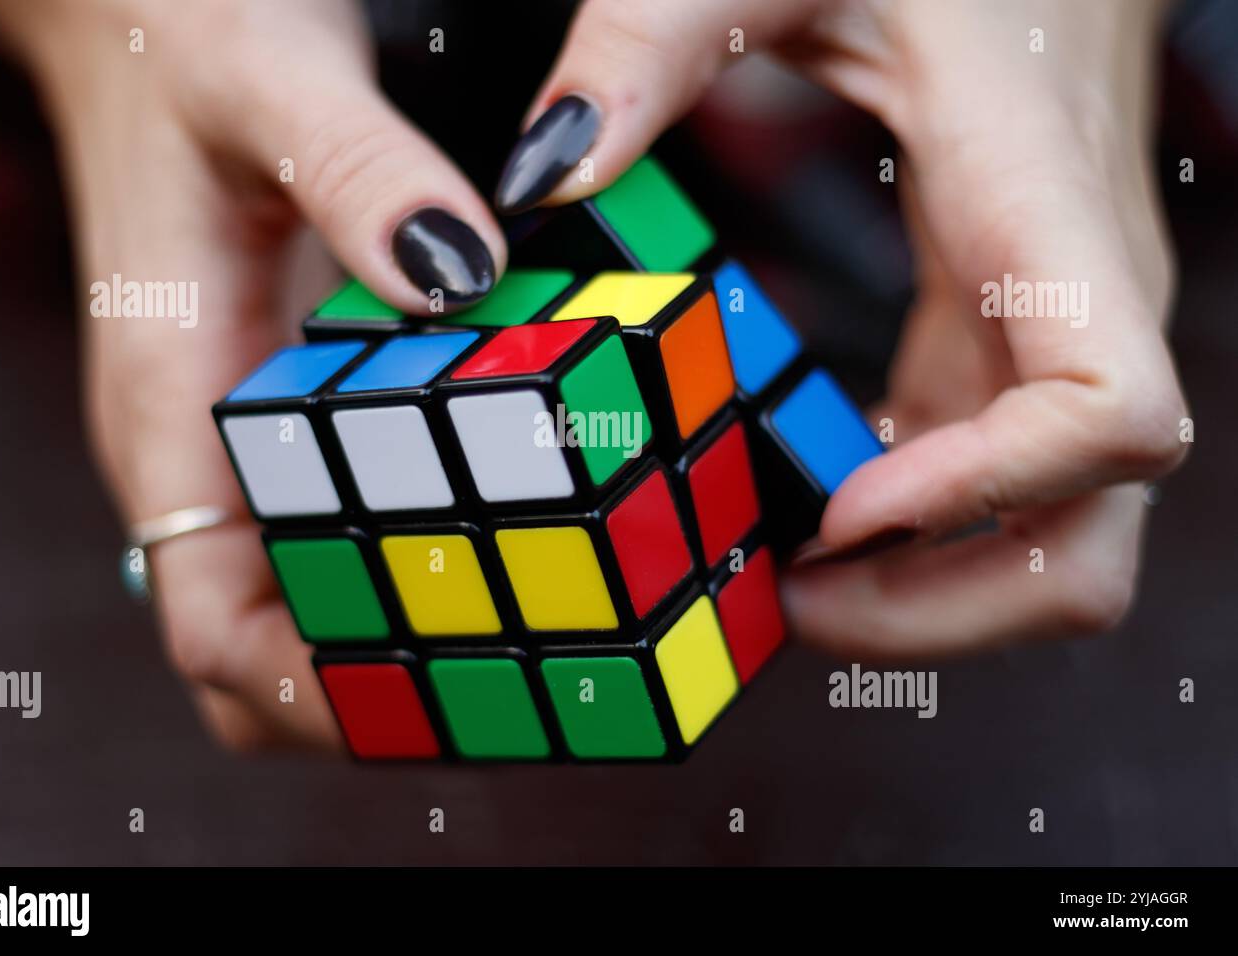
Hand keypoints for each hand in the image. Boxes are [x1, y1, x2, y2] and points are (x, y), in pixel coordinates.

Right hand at [0, 0, 506, 748]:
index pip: (214, 629)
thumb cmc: (179, 38)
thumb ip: (356, 175)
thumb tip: (459, 274)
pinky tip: (536, 521)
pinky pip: (356, 521)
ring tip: (564, 625)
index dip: (321, 693)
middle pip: (279, 652)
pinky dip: (432, 552)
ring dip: (423, 634)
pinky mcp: (300, 406)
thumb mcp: (268, 83)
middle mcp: (208, 452)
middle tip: (549, 671)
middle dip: (397, 691)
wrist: (151, 12)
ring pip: (321, 601)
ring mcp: (255, 437)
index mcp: (171, 410)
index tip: (451, 696)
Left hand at [502, 0, 1187, 655]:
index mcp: (1041, 209)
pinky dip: (908, 529)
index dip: (981, 496)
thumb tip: (539, 180)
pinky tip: (807, 503)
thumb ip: (646, 47)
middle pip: (1084, 537)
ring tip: (775, 577)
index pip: (1109, 412)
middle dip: (939, 606)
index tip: (836, 510)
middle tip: (782, 599)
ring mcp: (1056, 333)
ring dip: (919, 589)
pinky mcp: (1014, 341)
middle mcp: (1080, 297)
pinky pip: (991, 484)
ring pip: (1049, 537)